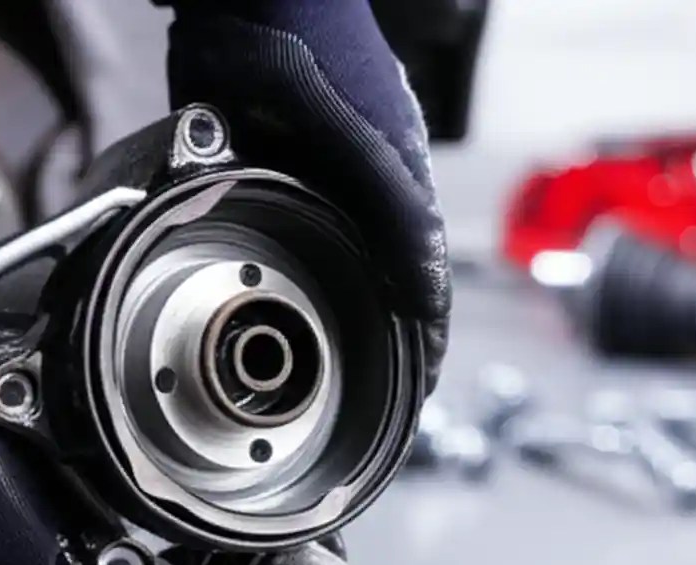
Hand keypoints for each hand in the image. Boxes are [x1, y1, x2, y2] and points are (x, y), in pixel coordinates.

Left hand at [160, 0, 450, 391]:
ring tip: (318, 363)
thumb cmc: (313, 44)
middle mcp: (363, 188)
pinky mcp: (268, 171)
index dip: (427, 338)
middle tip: (364, 389)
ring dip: (326, 309)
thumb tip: (426, 293)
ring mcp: (316, 181)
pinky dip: (283, 275)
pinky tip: (270, 298)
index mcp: (399, 183)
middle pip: (379, 277)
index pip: (424, 278)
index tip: (418, 388)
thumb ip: (398, 216)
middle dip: (377, 334)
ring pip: (328, 263)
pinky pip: (280, 240)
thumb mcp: (365, 138)